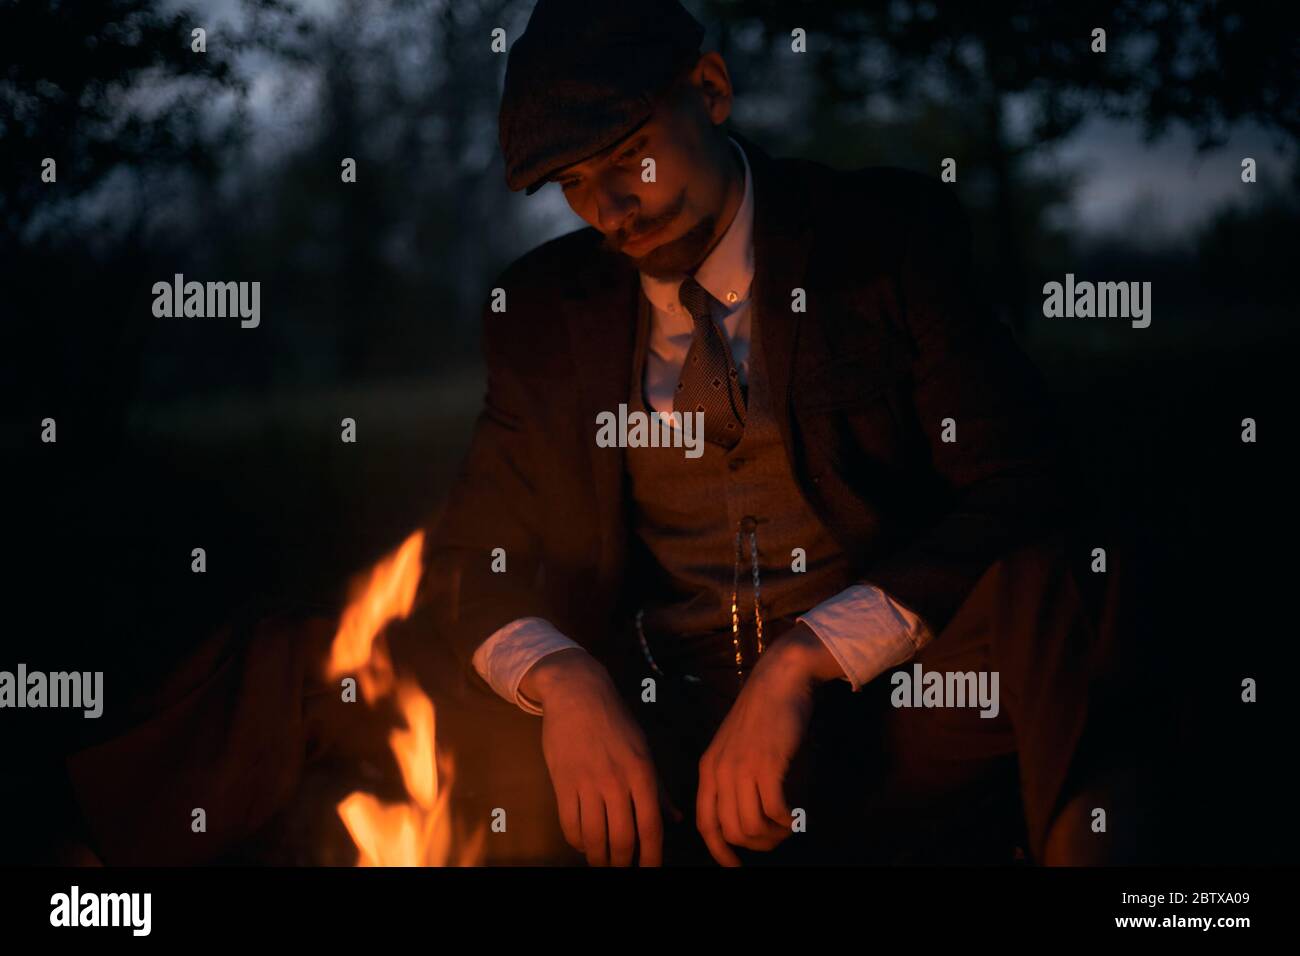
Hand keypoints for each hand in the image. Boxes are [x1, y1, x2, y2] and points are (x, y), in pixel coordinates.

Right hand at [520, 648, 681, 866]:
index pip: (651, 827)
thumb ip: (658, 787)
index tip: (649, 871)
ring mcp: (587, 782)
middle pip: (623, 839)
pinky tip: (582, 843)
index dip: (651, 857)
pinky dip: (576, 841)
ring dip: (598, 858)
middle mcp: (617, 781)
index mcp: (642, 772)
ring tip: (602, 863)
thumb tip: (675, 819)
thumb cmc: (615, 720)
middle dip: (623, 864)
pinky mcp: (562, 782)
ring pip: (594, 837)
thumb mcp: (644, 749)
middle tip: (622, 870)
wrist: (577, 693)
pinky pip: (570, 824)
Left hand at [695, 623, 841, 865]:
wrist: (778, 680)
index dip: (720, 852)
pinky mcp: (767, 764)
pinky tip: (795, 815)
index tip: (735, 867)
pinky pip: (774, 811)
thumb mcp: (733, 746)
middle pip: (731, 831)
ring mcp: (743, 768)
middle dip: (756, 845)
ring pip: (751, 826)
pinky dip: (786, 821)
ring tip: (787, 826)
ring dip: (773, 835)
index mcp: (708, 769)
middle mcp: (720, 772)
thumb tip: (742, 816)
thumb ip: (731, 776)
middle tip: (776, 838)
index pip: (705, 824)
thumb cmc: (762, 713)